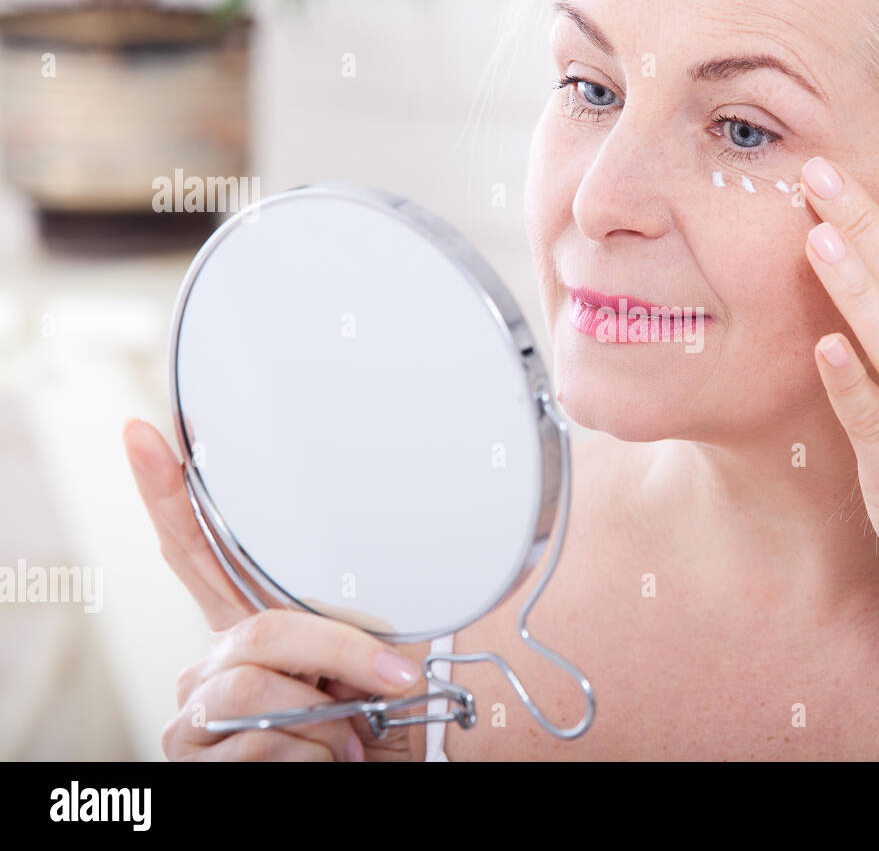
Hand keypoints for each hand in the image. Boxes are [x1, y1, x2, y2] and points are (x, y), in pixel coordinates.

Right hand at [124, 419, 429, 760]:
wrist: (364, 782)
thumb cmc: (361, 729)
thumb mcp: (368, 666)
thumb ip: (356, 630)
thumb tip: (391, 610)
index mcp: (247, 629)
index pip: (197, 550)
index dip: (169, 494)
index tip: (147, 433)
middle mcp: (208, 664)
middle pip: (257, 632)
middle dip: (338, 656)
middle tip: (394, 681)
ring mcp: (194, 713)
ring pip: (256, 690)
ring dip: (329, 722)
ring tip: (351, 738)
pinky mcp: (194, 759)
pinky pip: (257, 744)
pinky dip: (316, 758)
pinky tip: (324, 763)